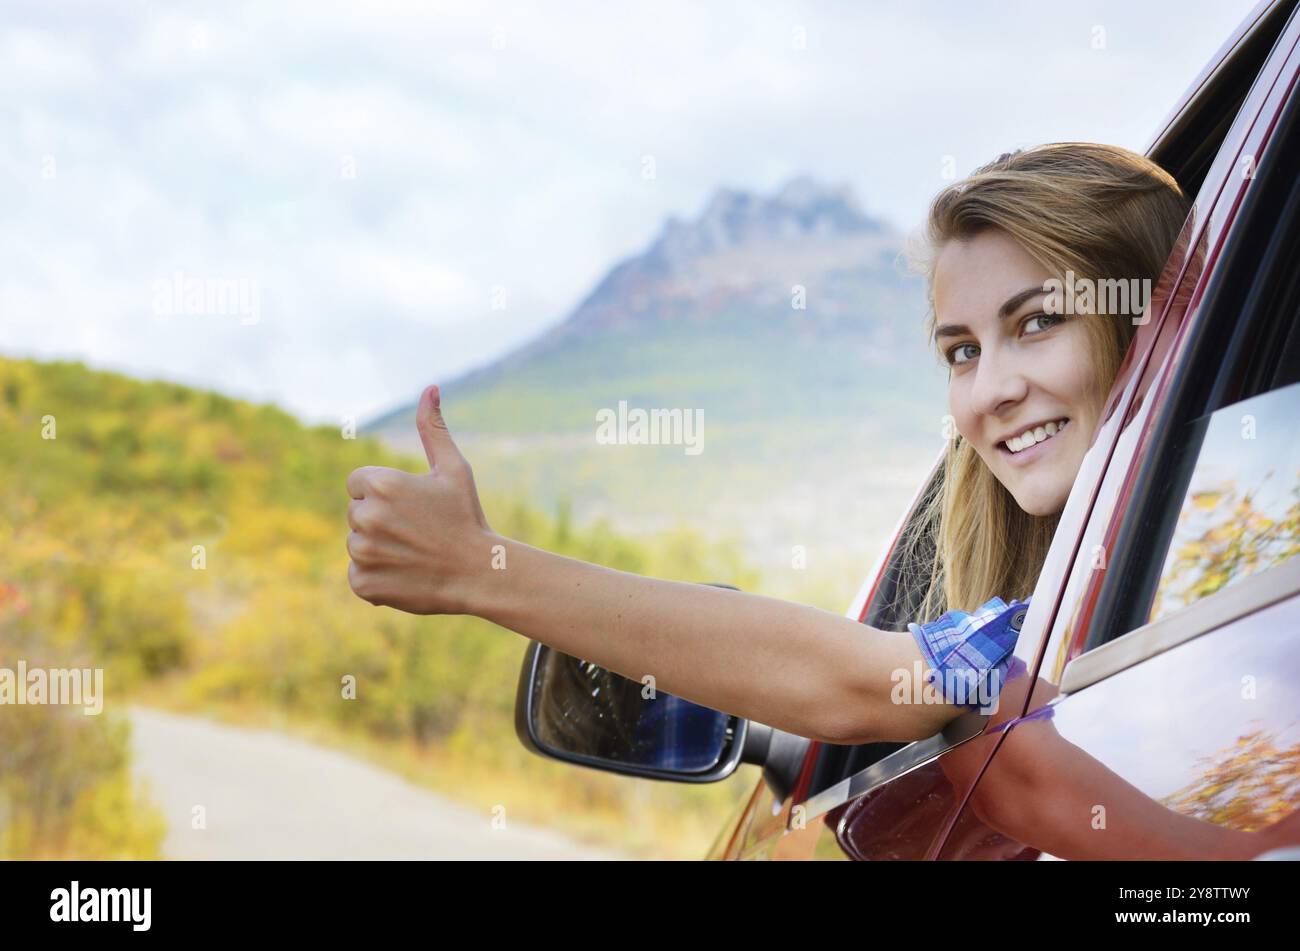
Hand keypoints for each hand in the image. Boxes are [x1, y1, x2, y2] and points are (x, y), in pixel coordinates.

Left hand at [346, 384, 494, 613]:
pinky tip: (406, 574)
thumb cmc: (467, 517)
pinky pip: (358, 575)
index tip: (409, 507)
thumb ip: (433, 428)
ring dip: (378, 550)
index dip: (382, 495)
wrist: (480, 573)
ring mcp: (362, 552)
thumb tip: (430, 389)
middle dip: (379, 521)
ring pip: (356, 544)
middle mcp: (367, 516)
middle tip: (416, 531)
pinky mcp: (363, 583)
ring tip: (413, 553)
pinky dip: (377, 577)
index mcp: (382, 483)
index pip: (357, 484)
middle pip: (355, 514)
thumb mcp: (454, 469)